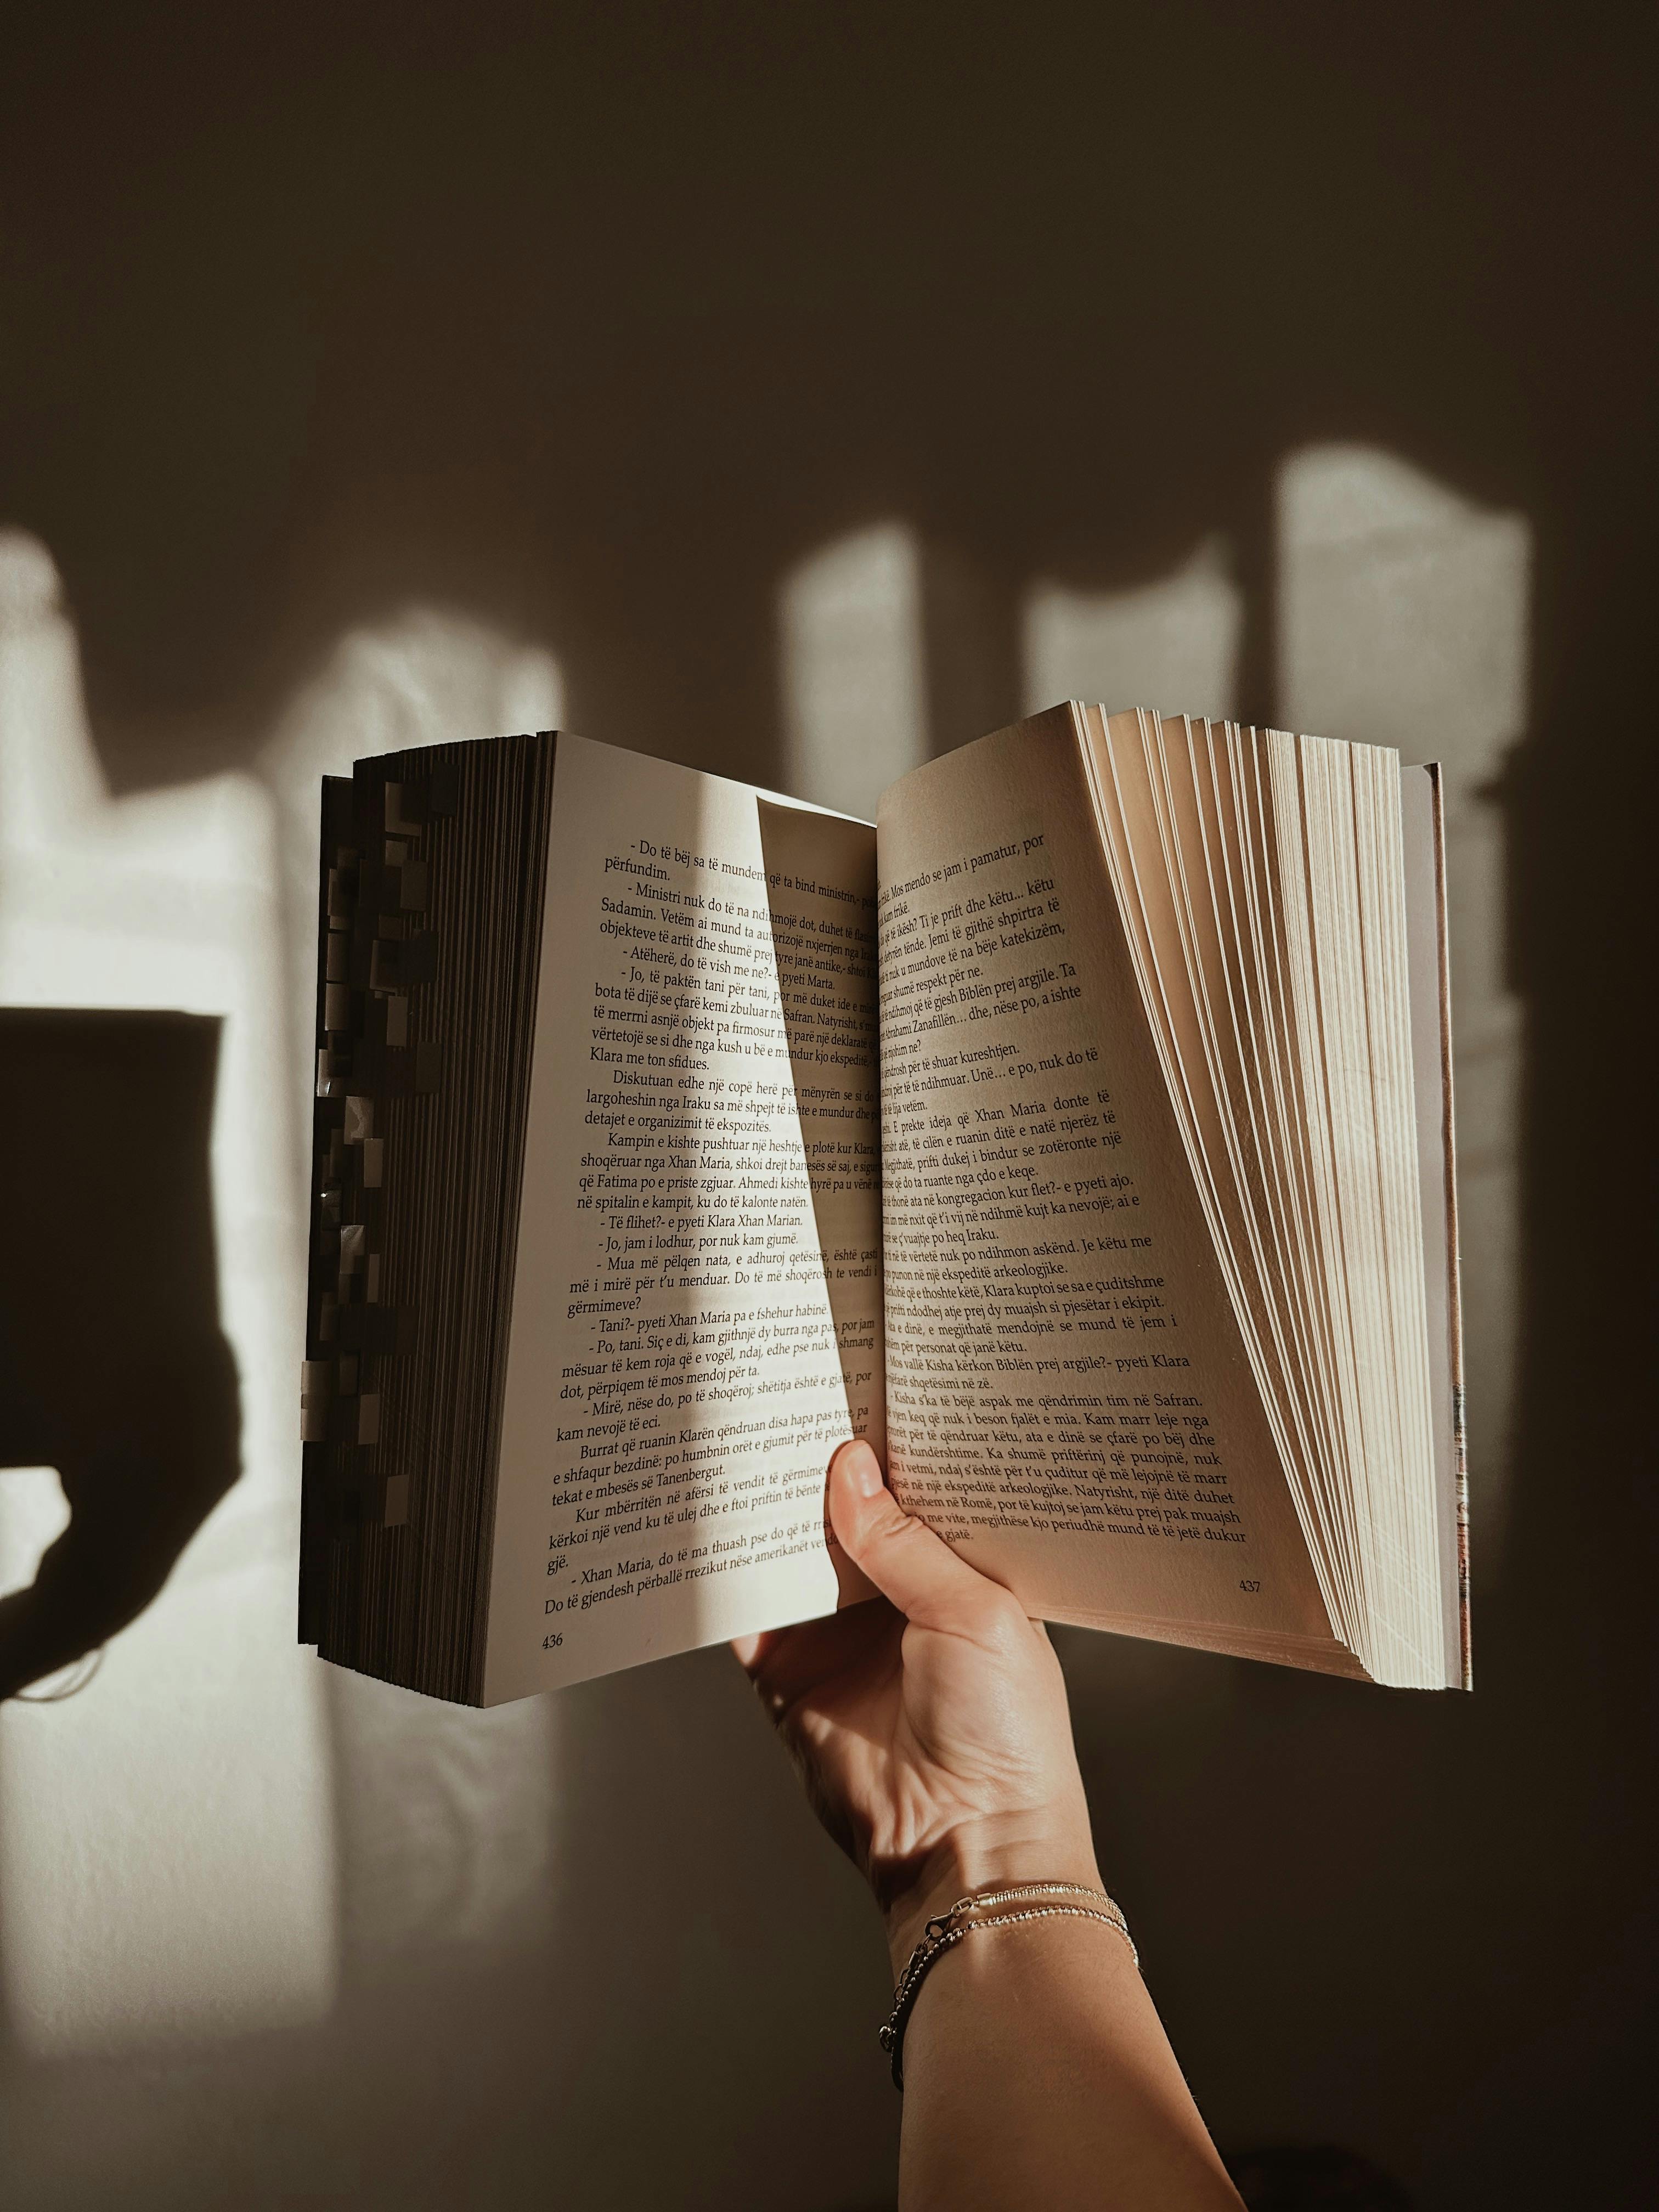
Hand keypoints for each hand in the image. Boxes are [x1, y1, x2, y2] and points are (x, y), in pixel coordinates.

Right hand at [733, 1437, 1099, 1972]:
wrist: (965, 1846)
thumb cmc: (1007, 1734)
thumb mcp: (972, 1611)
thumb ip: (902, 1541)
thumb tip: (848, 1466)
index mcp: (958, 1572)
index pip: (911, 1492)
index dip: (884, 1444)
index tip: (850, 1382)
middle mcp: (896, 1598)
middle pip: (841, 1516)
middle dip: (813, 1469)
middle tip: (780, 1399)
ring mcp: (837, 1637)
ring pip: (790, 1556)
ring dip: (764, 1514)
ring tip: (733, 1446)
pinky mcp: (786, 1678)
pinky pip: (747, 1617)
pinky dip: (724, 1580)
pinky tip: (706, 1533)